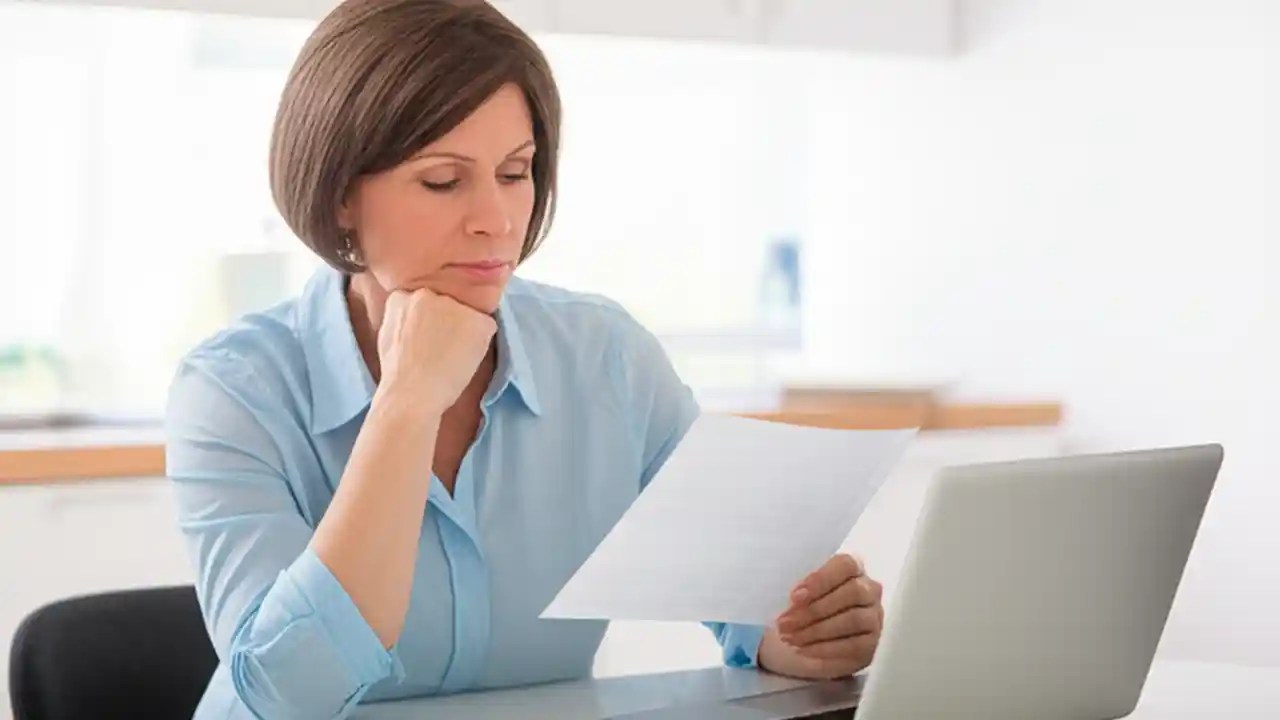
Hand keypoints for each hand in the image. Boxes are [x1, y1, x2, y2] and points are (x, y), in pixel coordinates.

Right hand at [374, 287, 496, 413]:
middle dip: (448, 321)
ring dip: (466, 331)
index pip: (423, 301)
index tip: (428, 338)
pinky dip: (482, 343)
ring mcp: (453, 305)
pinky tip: (465, 361)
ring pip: (467, 315)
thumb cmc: (398, 375)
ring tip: (452, 357)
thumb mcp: (389, 335)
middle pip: (447, 304)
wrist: (412, 394)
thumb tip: (417, 318)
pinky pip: (486, 327)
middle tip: (441, 349)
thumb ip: (403, 319)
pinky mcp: (477, 320)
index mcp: (402, 297)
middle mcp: (428, 294)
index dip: (429, 320)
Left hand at [758, 554, 883, 679]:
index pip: (845, 565)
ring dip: (817, 630)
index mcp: (852, 568)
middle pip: (853, 592)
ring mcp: (874, 617)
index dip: (821, 579)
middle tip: (786, 622)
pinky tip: (804, 650)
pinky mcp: (872, 644)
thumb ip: (801, 591)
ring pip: (853, 619)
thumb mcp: (800, 594)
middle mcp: (869, 590)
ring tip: (791, 637)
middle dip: (815, 609)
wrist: (811, 639)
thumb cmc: (805, 607)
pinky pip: (853, 645)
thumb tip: (796, 601)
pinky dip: (825, 648)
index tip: (795, 596)